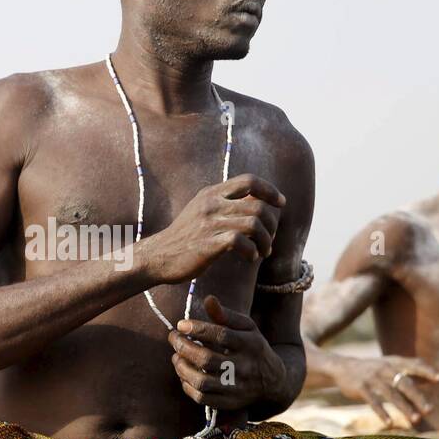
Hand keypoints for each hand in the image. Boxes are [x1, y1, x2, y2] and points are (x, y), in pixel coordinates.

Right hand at [138, 174, 285, 284]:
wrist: (158, 256)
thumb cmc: (185, 237)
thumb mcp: (202, 210)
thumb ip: (225, 203)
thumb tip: (256, 201)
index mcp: (211, 193)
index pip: (249, 181)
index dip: (270, 190)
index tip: (281, 203)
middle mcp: (211, 204)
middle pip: (257, 206)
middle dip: (271, 225)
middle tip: (269, 240)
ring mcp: (209, 223)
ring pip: (253, 224)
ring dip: (265, 241)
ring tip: (262, 252)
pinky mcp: (207, 244)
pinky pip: (241, 242)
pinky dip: (252, 251)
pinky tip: (250, 257)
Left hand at [168, 295, 286, 410]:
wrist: (274, 382)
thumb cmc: (253, 347)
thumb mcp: (247, 328)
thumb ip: (226, 315)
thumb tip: (208, 299)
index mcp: (251, 345)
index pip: (222, 335)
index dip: (198, 329)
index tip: (181, 324)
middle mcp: (245, 368)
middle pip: (207, 359)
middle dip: (184, 347)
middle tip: (173, 338)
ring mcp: (237, 388)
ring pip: (202, 382)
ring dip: (182, 368)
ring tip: (176, 357)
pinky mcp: (230, 404)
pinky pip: (202, 398)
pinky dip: (187, 386)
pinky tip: (184, 375)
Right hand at [331, 355, 438, 427]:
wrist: (342, 367)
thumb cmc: (373, 369)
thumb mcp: (391, 364)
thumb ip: (412, 370)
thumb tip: (438, 378)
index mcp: (394, 362)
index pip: (413, 365)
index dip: (426, 371)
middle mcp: (384, 368)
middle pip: (404, 383)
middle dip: (418, 397)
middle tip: (430, 410)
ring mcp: (372, 378)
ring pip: (391, 394)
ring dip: (404, 407)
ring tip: (415, 420)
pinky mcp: (361, 388)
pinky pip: (373, 401)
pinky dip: (382, 412)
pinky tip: (390, 423)